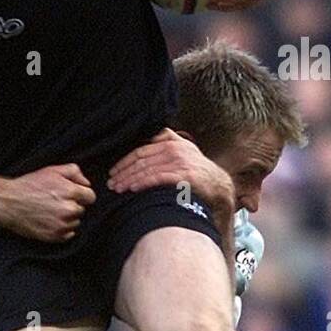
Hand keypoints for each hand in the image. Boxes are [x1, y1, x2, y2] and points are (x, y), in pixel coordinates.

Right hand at [0, 163, 96, 242]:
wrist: (8, 202)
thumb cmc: (29, 185)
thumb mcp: (52, 170)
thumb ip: (74, 171)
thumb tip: (86, 183)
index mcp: (71, 192)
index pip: (91, 197)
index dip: (81, 194)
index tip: (69, 194)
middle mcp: (69, 210)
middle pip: (82, 210)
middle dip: (73, 205)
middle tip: (56, 202)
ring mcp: (61, 225)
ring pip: (75, 222)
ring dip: (67, 218)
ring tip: (51, 211)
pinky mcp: (54, 237)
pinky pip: (68, 235)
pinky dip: (62, 229)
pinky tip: (49, 221)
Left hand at [106, 129, 233, 211]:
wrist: (219, 186)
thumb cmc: (197, 172)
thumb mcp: (184, 152)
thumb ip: (167, 144)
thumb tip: (148, 144)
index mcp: (171, 142)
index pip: (141, 151)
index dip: (125, 162)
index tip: (113, 172)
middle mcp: (175, 149)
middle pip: (141, 160)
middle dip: (123, 173)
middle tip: (111, 183)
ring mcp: (180, 161)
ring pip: (147, 169)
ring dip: (129, 180)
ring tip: (118, 188)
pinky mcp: (185, 175)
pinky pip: (158, 178)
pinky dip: (143, 183)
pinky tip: (133, 188)